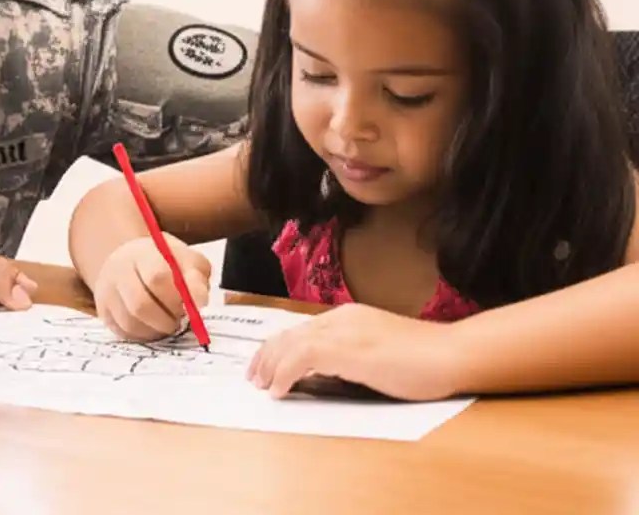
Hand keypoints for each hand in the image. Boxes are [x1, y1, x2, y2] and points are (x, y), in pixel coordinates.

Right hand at [90, 234, 211, 340]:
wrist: (131, 260)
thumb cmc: (166, 263)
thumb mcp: (186, 260)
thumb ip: (196, 279)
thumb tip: (200, 302)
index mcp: (141, 253)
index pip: (157, 277)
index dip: (177, 297)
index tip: (192, 306)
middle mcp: (118, 271)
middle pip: (140, 304)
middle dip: (167, 319)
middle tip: (179, 318)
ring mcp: (106, 292)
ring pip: (131, 322)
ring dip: (156, 330)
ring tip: (168, 321)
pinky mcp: (103, 311)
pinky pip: (123, 332)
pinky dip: (144, 334)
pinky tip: (153, 325)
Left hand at [247, 303, 462, 400]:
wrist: (453, 354)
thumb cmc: (425, 361)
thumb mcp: (379, 354)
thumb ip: (352, 357)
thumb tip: (322, 374)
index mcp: (349, 317)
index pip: (302, 329)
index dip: (278, 349)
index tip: (267, 368)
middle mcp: (342, 318)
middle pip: (289, 333)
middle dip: (266, 356)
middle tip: (255, 379)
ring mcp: (344, 330)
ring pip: (290, 343)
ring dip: (271, 366)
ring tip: (263, 386)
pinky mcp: (348, 348)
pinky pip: (302, 357)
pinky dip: (285, 374)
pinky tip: (280, 391)